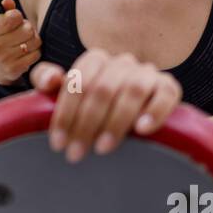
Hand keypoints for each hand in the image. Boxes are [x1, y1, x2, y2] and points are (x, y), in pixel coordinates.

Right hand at [0, 0, 41, 84]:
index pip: (14, 16)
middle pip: (27, 29)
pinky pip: (35, 55)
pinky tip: (26, 54)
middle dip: (28, 29)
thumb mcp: (1, 23)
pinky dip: (34, 53)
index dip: (19, 17)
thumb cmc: (3, 38)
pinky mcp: (12, 69)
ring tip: (24, 43)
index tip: (15, 21)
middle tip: (22, 34)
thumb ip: (7, 11)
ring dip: (33, 41)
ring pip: (34, 42)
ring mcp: (2, 58)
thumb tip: (8, 2)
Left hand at [29, 49, 182, 162]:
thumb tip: (50, 80)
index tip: (59, 143)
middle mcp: (122, 62)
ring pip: (133, 90)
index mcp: (95, 59)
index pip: (78, 82)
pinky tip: (142, 130)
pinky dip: (155, 111)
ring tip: (103, 148)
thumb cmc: (90, 104)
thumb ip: (45, 78)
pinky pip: (166, 93)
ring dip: (116, 121)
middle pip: (103, 89)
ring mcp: (147, 73)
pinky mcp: (168, 86)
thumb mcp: (64, 91)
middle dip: (87, 124)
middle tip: (76, 153)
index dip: (65, 114)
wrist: (129, 110)